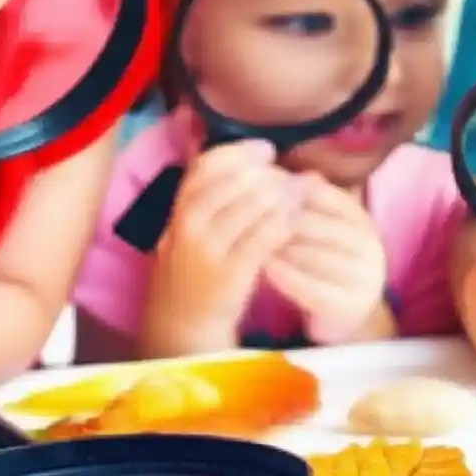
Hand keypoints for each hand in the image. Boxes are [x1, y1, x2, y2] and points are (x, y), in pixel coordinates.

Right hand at [151, 140, 293, 342]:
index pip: (206, 166)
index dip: (239, 153)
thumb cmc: (194, 273)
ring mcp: (208, 251)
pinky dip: (281, 225)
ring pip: (249, 207)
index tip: (266, 150)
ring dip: (279, 195)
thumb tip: (248, 163)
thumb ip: (211, 199)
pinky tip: (293, 221)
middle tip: (286, 175)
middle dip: (265, 174)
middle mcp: (188, 227)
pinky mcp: (230, 275)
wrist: (182, 326)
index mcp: (178, 211)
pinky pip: (262, 240)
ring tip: (297, 193)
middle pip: (232, 183)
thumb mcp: (190, 231)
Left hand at [264, 173, 387, 342]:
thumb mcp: (319, 227)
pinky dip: (288, 278)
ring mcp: (363, 277)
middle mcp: (369, 245)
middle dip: (281, 222)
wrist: (343, 312)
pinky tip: (267, 270)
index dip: (287, 192)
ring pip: (316, 257)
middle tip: (248, 220)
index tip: (257, 193)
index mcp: (360, 219)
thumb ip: (306, 202)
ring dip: (281, 249)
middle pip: (318, 225)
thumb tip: (289, 175)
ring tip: (252, 244)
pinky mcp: (351, 305)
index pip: (323, 196)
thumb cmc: (322, 261)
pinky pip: (315, 289)